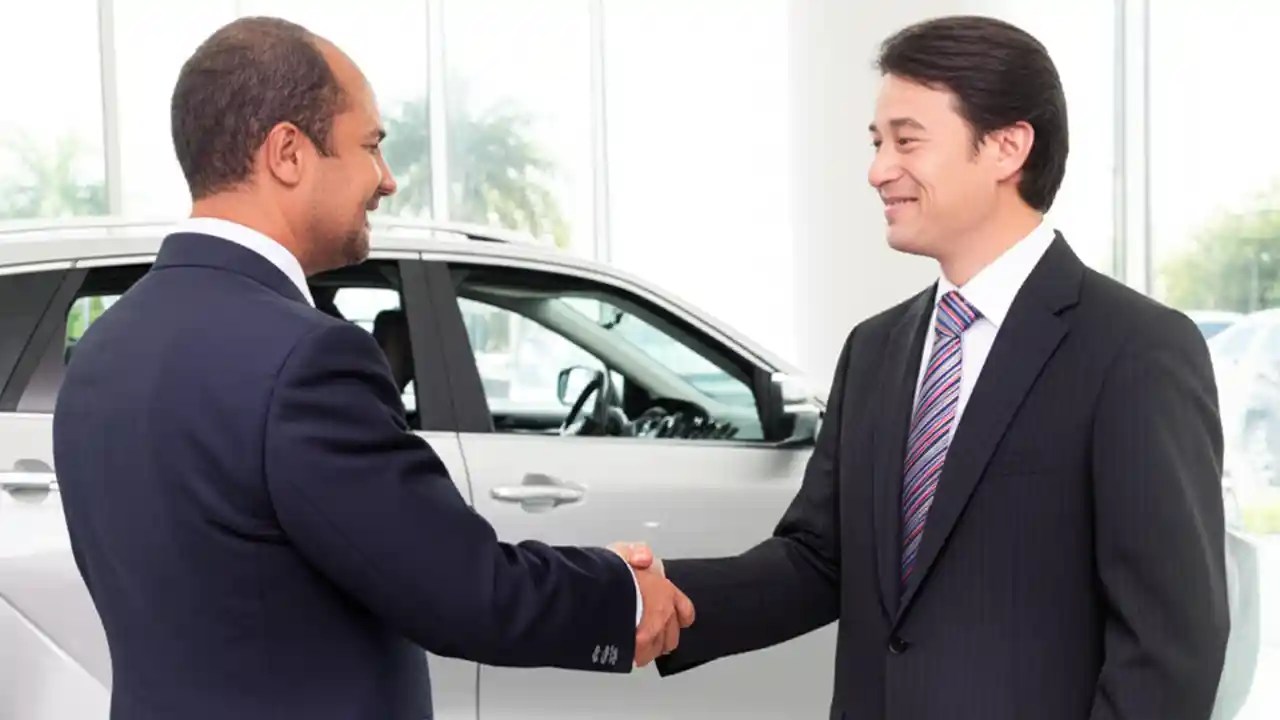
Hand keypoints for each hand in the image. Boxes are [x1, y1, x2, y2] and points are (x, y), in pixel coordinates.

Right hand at [609, 542, 690, 665]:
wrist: (597, 590)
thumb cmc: (608, 572)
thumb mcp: (623, 551)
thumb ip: (637, 553)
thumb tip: (644, 559)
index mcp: (664, 591)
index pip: (684, 609)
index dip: (681, 615)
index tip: (678, 618)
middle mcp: (663, 614)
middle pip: (672, 635)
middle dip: (663, 635)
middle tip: (651, 631)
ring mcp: (652, 633)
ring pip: (657, 648)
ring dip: (649, 647)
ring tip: (636, 643)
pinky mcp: (637, 648)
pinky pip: (639, 657)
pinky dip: (634, 655)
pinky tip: (625, 650)